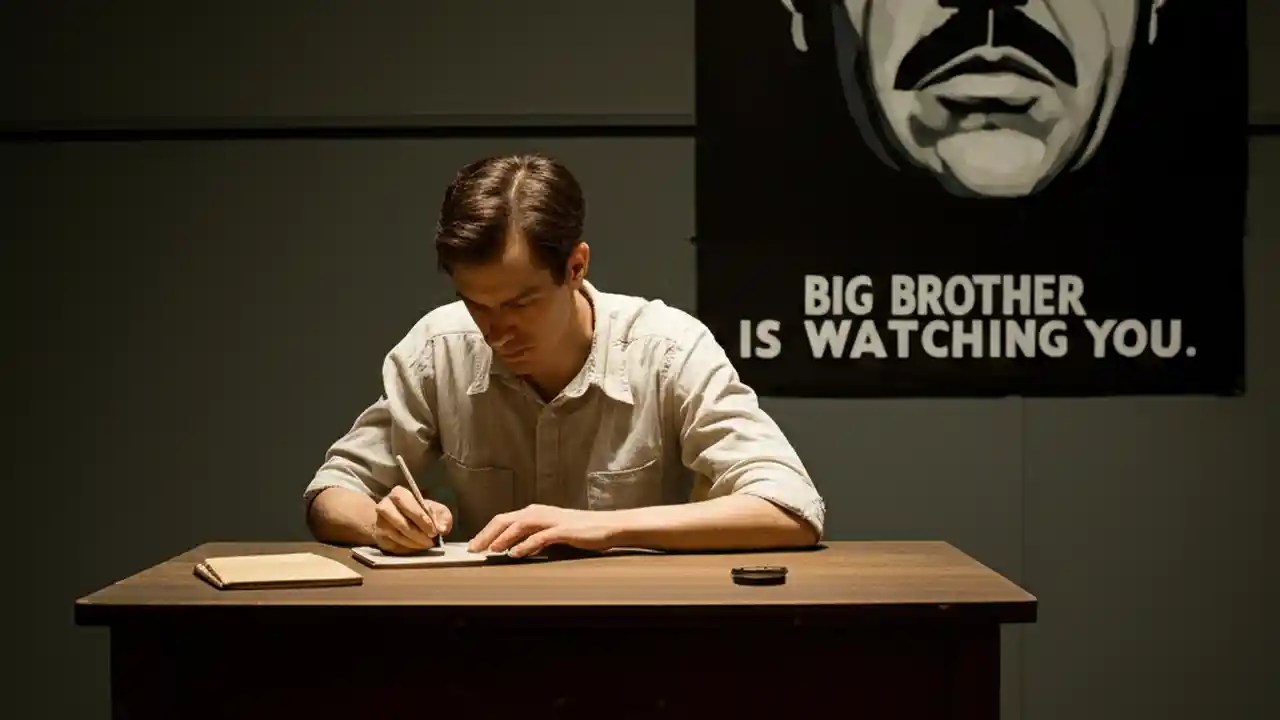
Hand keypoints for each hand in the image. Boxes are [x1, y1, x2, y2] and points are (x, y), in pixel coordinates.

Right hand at [372, 486, 452, 554]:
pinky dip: (407, 548)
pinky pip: (393, 544)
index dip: (422, 519)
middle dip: (418, 533)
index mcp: (399, 494)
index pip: (409, 505)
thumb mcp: (435, 509)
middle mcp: (385, 506)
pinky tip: (416, 547)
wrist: (398, 518)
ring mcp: (379, 522)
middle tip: (430, 541)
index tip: (433, 530)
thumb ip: (443, 516)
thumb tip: (442, 528)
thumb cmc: (419, 511)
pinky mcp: (379, 536)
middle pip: (401, 522)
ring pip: (396, 535)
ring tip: (426, 545)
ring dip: (414, 542)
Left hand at [468, 504, 620, 557]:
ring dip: (502, 538)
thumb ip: (533, 538)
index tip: (473, 545)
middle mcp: (539, 512)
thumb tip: (514, 549)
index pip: (503, 520)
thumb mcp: (551, 533)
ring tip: (489, 550)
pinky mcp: (563, 530)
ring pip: (519, 526)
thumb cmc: (580, 532)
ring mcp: (551, 520)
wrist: (607, 526)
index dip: (485, 532)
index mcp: (534, 513)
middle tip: (473, 549)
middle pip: (505, 520)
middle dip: (486, 534)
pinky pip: (540, 536)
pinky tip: (515, 554)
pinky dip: (526, 545)